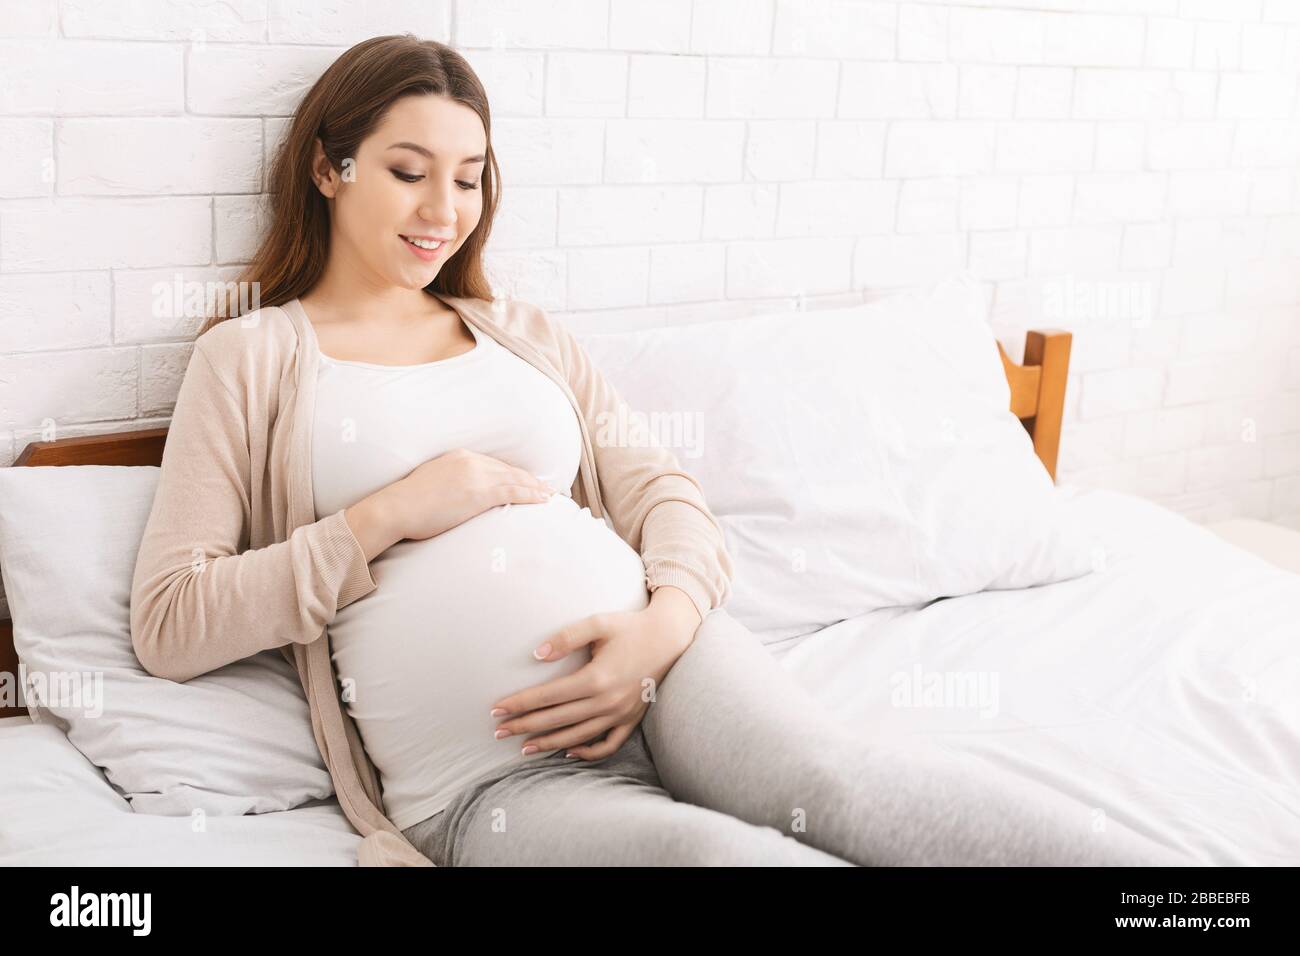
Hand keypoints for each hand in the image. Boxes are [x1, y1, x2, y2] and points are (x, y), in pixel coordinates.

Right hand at [381, 448, 556, 541]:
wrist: (397, 508)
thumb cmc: (407, 504)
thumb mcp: (430, 484)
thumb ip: (448, 484)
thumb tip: (457, 496)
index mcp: (458, 457)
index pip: (493, 465)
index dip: (511, 473)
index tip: (524, 479)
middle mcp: (470, 461)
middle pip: (508, 469)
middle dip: (528, 478)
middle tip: (545, 485)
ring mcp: (477, 475)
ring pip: (515, 479)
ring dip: (535, 487)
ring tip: (550, 494)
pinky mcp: (480, 492)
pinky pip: (514, 492)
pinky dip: (531, 495)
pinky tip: (543, 499)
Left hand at [489, 586, 702, 759]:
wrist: (670, 637)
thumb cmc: (631, 626)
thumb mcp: (599, 623)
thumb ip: (566, 636)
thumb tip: (536, 654)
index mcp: (596, 678)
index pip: (547, 696)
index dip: (520, 703)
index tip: (496, 709)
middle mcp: (607, 701)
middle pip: (557, 719)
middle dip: (524, 726)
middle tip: (498, 732)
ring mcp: (621, 714)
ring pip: (577, 736)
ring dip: (548, 743)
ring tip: (523, 748)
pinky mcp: (631, 719)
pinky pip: (608, 744)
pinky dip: (587, 753)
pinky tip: (568, 752)